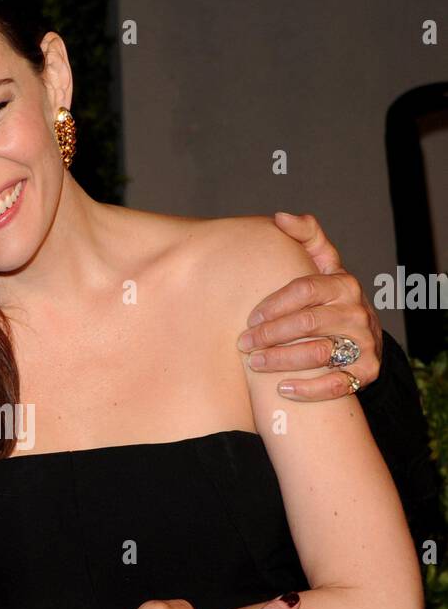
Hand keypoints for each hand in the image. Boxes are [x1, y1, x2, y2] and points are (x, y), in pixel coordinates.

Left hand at [236, 211, 383, 399]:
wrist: (360, 338)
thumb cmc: (328, 299)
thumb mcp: (323, 265)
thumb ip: (306, 238)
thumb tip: (280, 217)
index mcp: (343, 284)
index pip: (305, 288)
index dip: (275, 303)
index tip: (250, 316)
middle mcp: (356, 313)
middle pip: (308, 323)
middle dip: (270, 334)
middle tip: (243, 344)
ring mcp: (363, 343)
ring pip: (318, 354)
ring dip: (281, 361)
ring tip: (254, 364)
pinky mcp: (366, 373)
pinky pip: (335, 385)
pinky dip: (308, 389)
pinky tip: (282, 390)